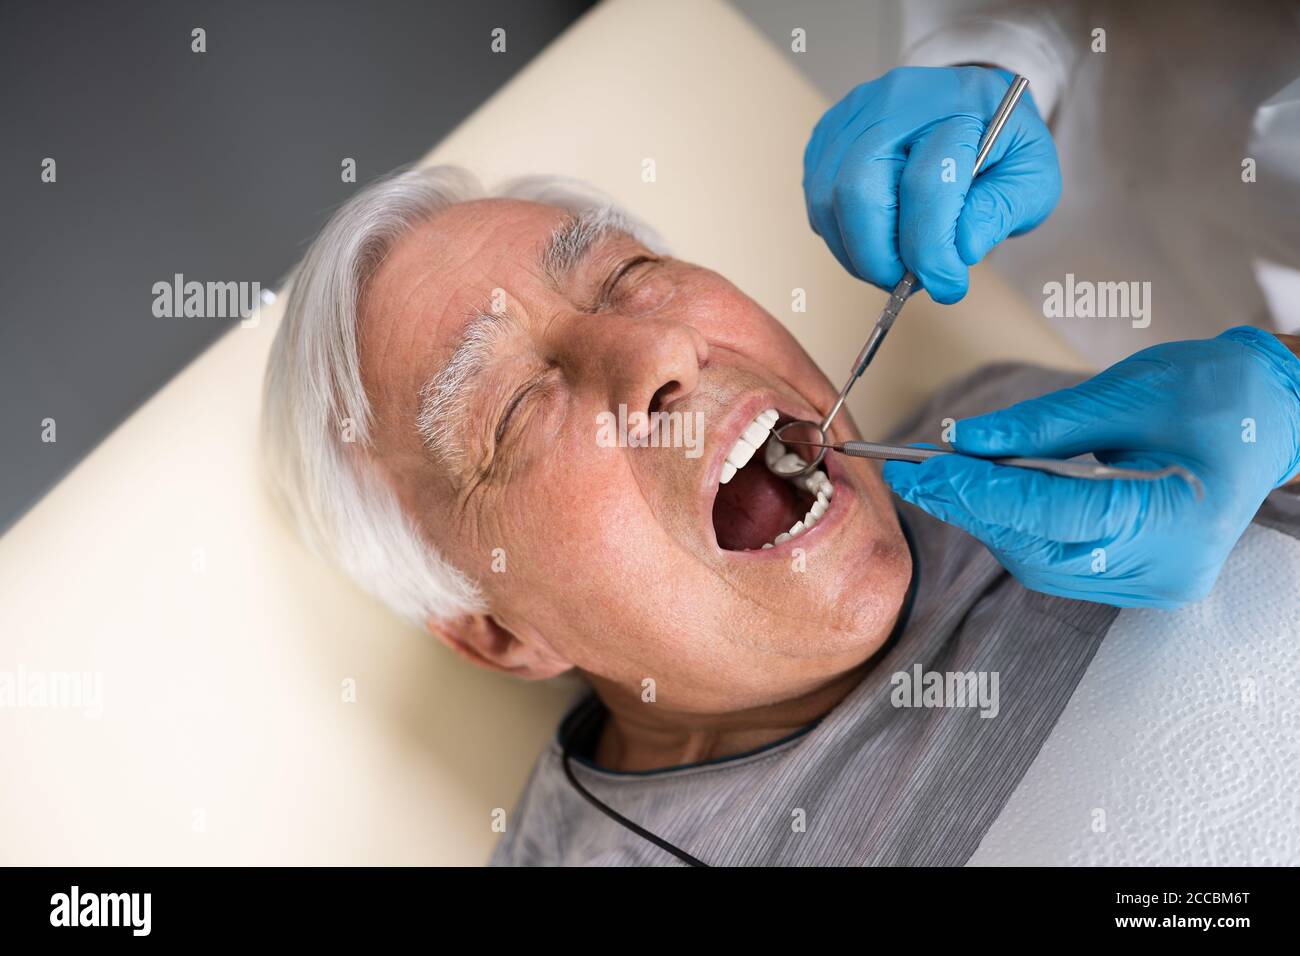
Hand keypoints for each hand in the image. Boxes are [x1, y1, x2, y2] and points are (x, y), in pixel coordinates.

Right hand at [803, 65, 1059, 303]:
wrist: (971, 107)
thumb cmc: (1002, 144)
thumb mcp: (1032, 176)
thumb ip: (1000, 210)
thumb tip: (962, 247)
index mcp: (955, 104)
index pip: (926, 184)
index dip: (931, 250)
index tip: (947, 285)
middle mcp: (895, 101)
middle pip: (858, 188)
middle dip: (878, 255)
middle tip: (905, 283)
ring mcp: (853, 115)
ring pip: (826, 198)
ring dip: (855, 251)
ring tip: (892, 264)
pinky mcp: (828, 135)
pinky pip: (816, 198)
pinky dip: (840, 234)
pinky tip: (874, 239)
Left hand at [883, 327, 1299, 607]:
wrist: (1279, 414)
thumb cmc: (1222, 393)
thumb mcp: (1129, 393)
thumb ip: (1042, 426)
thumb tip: (962, 440)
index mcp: (1180, 521)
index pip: (1057, 516)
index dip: (984, 494)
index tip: (926, 469)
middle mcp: (1168, 570)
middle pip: (1041, 552)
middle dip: (973, 511)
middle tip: (917, 474)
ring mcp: (1155, 584)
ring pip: (1042, 565)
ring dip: (989, 522)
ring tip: (944, 480)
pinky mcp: (1139, 578)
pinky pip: (1061, 562)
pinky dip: (1018, 529)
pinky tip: (988, 496)